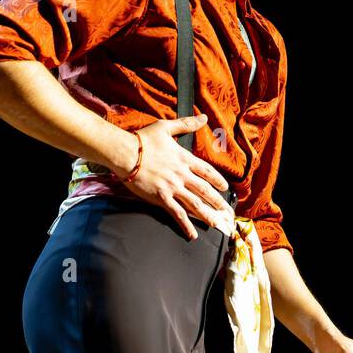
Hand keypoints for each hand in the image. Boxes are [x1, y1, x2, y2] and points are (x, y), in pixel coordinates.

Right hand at [110, 115, 234, 239]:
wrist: (125, 152)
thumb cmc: (143, 139)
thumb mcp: (166, 127)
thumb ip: (186, 124)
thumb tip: (203, 117)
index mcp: (184, 158)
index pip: (207, 171)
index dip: (218, 180)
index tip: (225, 188)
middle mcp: (182, 174)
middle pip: (205, 190)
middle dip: (218, 202)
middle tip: (226, 212)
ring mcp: (172, 187)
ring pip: (195, 204)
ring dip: (207, 215)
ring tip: (216, 223)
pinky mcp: (161, 197)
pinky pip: (177, 214)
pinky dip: (186, 225)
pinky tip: (193, 234)